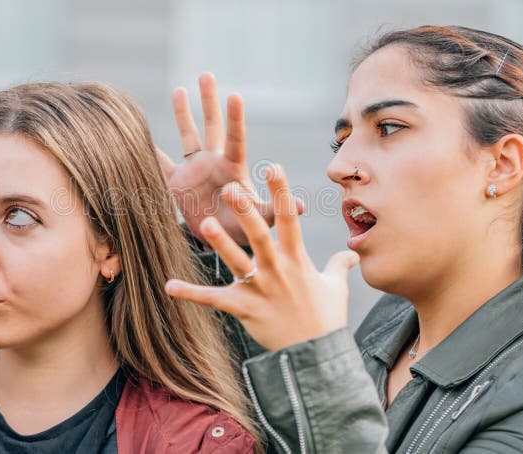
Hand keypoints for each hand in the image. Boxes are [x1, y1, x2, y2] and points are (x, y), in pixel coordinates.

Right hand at [157, 72, 302, 245]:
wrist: (219, 239)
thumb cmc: (242, 227)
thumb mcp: (258, 219)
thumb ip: (274, 210)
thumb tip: (301, 206)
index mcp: (232, 167)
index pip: (234, 138)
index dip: (234, 118)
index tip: (235, 95)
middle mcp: (214, 162)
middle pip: (212, 126)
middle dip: (209, 100)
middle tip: (207, 74)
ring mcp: (194, 169)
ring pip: (188, 135)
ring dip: (183, 113)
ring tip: (180, 88)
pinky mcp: (176, 182)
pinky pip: (160, 164)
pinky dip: (149, 152)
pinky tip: (138, 135)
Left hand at [165, 164, 358, 350]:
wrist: (316, 356)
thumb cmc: (326, 319)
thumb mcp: (335, 287)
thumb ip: (339, 266)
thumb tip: (352, 254)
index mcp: (297, 258)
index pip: (289, 219)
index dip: (281, 192)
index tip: (273, 166)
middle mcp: (277, 269)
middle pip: (259, 235)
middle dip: (246, 211)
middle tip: (231, 187)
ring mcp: (259, 289)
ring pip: (237, 261)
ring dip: (220, 244)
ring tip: (203, 225)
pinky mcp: (244, 309)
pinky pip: (214, 299)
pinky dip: (191, 293)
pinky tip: (169, 286)